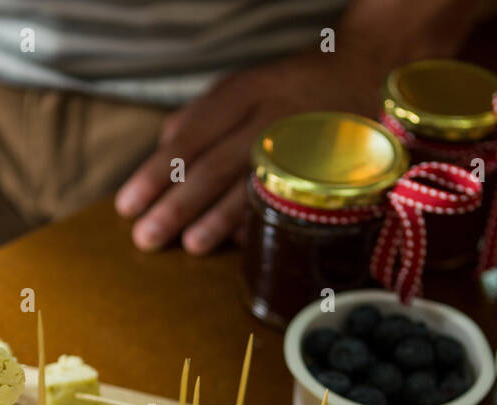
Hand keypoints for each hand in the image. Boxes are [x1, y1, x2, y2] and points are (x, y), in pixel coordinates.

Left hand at [115, 51, 385, 255]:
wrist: (368, 67)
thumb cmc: (290, 89)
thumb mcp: (242, 87)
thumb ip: (200, 118)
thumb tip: (160, 152)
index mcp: (242, 93)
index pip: (188, 137)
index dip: (154, 174)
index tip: (127, 206)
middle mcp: (270, 116)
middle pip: (214, 165)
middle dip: (176, 205)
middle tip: (146, 238)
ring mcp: (301, 142)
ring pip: (252, 186)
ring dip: (218, 219)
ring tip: (190, 245)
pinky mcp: (329, 166)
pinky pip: (290, 199)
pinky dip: (261, 222)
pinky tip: (237, 244)